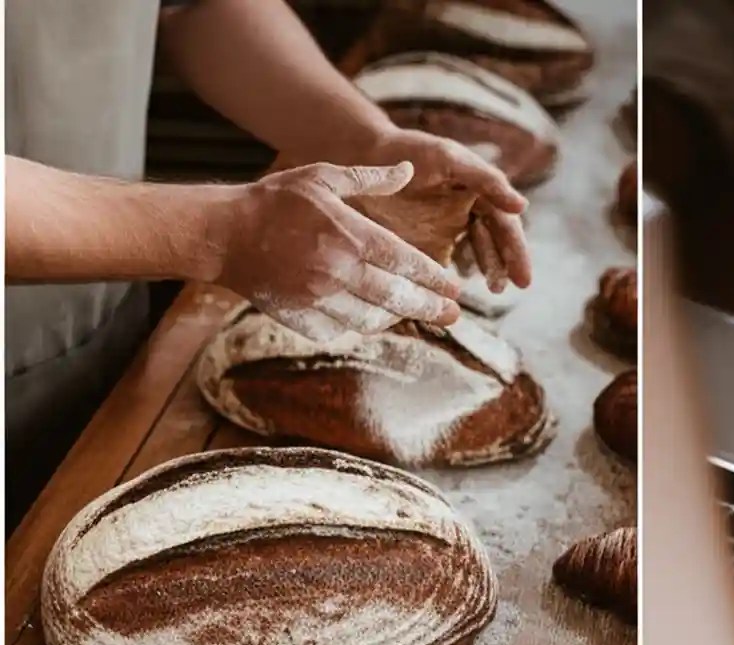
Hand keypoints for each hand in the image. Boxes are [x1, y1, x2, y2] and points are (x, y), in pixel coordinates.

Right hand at [207, 161, 461, 341]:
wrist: (222, 234)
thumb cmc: (274, 201)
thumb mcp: (322, 176)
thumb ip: (370, 178)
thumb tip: (410, 170)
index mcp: (349, 235)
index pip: (405, 262)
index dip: (435, 278)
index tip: (456, 288)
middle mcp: (337, 270)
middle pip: (397, 297)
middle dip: (430, 308)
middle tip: (453, 314)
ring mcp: (318, 297)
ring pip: (372, 318)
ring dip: (398, 318)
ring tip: (415, 313)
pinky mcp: (300, 316)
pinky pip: (342, 330)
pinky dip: (361, 326)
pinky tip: (374, 318)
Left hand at [358, 129, 532, 292]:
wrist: (364, 156)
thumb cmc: (410, 152)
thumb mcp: (450, 159)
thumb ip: (486, 180)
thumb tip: (523, 206)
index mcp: (480, 193)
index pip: (505, 225)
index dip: (516, 252)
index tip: (523, 280)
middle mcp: (468, 213)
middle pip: (493, 244)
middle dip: (502, 267)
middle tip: (501, 288)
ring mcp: (446, 230)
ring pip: (473, 257)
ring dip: (484, 272)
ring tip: (488, 289)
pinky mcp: (423, 244)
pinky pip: (441, 266)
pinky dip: (450, 281)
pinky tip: (450, 291)